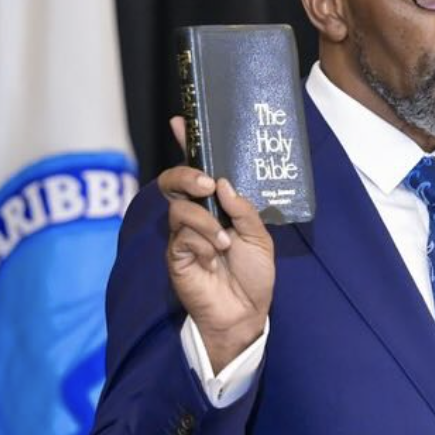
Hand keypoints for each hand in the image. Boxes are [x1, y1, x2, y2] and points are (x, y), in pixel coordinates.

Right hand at [159, 120, 273, 369]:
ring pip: (180, 208)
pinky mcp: (175, 255)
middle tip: (206, 183)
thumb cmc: (253, 275)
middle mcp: (196, 215)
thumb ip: (243, 210)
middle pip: (174, 181)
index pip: (198, 170)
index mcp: (217, 207)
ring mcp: (182, 235)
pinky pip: (181, 236)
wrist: (245, 313)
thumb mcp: (260, 238)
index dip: (188, 145)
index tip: (181, 121)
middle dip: (187, 174)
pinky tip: (213, 259)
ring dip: (204, 222)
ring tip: (224, 243)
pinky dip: (201, 244)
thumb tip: (223, 184)